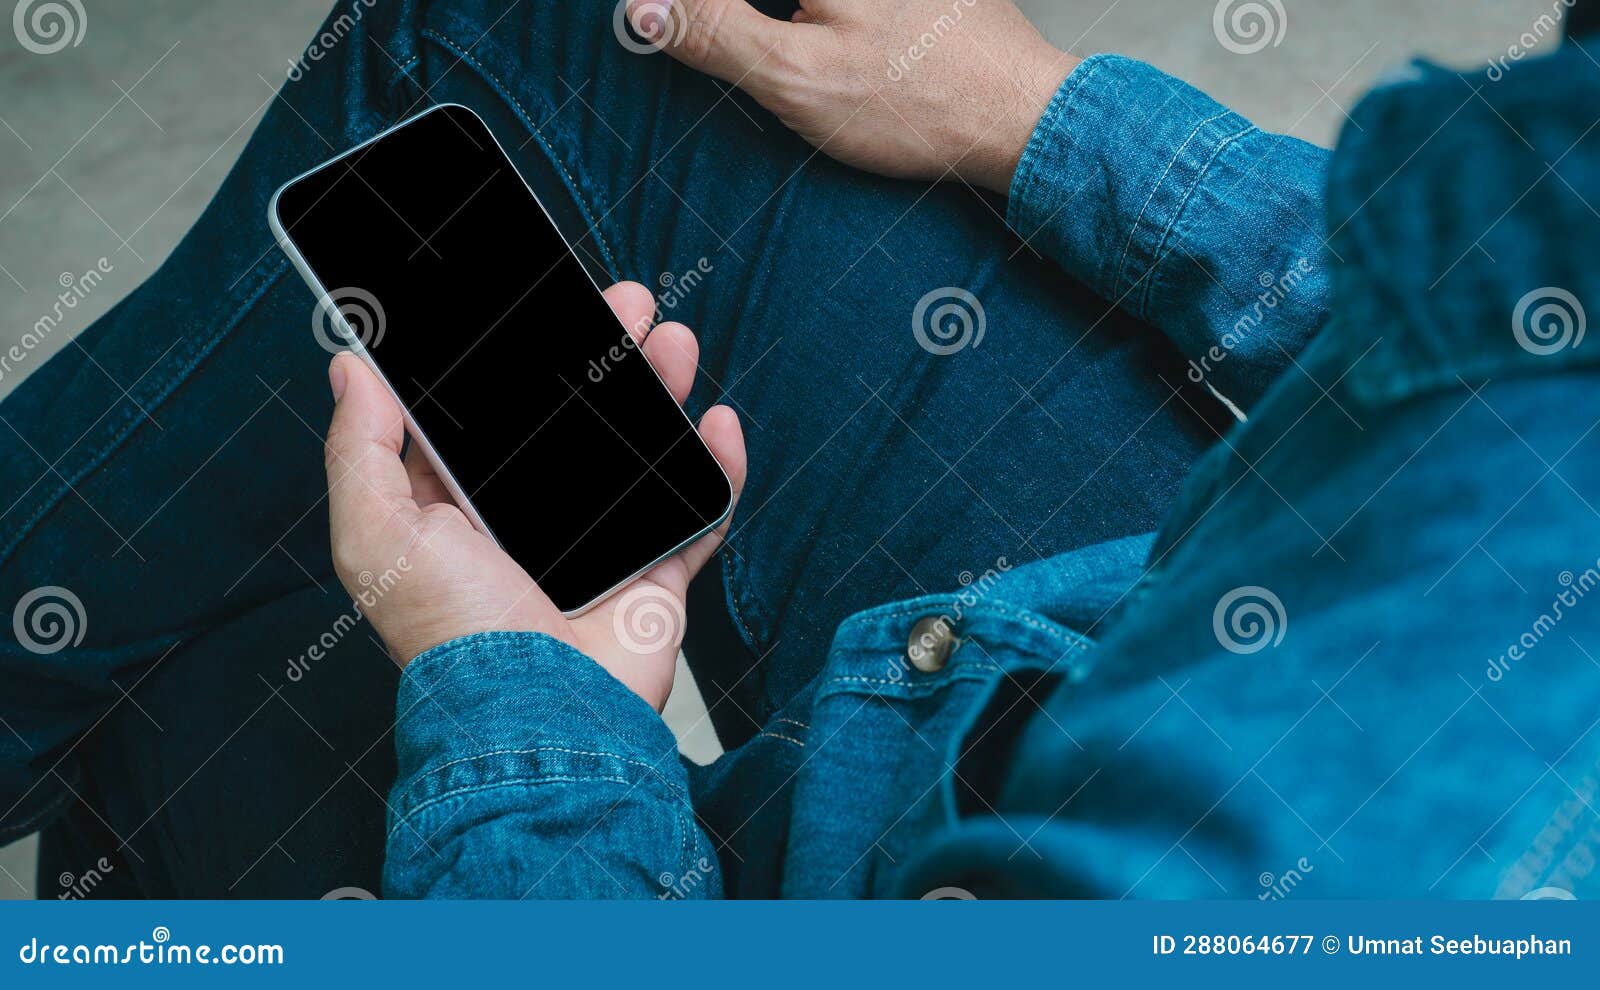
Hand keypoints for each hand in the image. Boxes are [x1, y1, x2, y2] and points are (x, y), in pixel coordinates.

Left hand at [323, 282, 744, 710]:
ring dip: (659, 389)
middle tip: (621, 303)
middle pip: (575, 417)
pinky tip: (718, 423)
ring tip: (672, 340)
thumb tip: (350, 366)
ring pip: (639, 450)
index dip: (511, 355)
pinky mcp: (654, 576)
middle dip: (601, 352)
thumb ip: (360, 448)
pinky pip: (698, 511)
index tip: (535, 301)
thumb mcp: (379, 536)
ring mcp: (598, 546)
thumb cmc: (453, 635)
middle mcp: (531, 521)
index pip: (489, 412)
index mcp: (462, 506)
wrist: (540, 715)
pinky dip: (718, 468)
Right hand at [632, 0, 1078, 193]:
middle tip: (740, 50)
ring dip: (783, 25)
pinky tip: (848, 54)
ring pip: (809, 6)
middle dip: (747, 20)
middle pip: (772, 0)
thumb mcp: (795, 78)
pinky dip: (821, 21)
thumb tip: (642, 5)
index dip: (696, 12)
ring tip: (821, 75)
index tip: (677, 27)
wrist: (1024, 118)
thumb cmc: (920, 104)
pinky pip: (844, 8)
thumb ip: (713, 30)